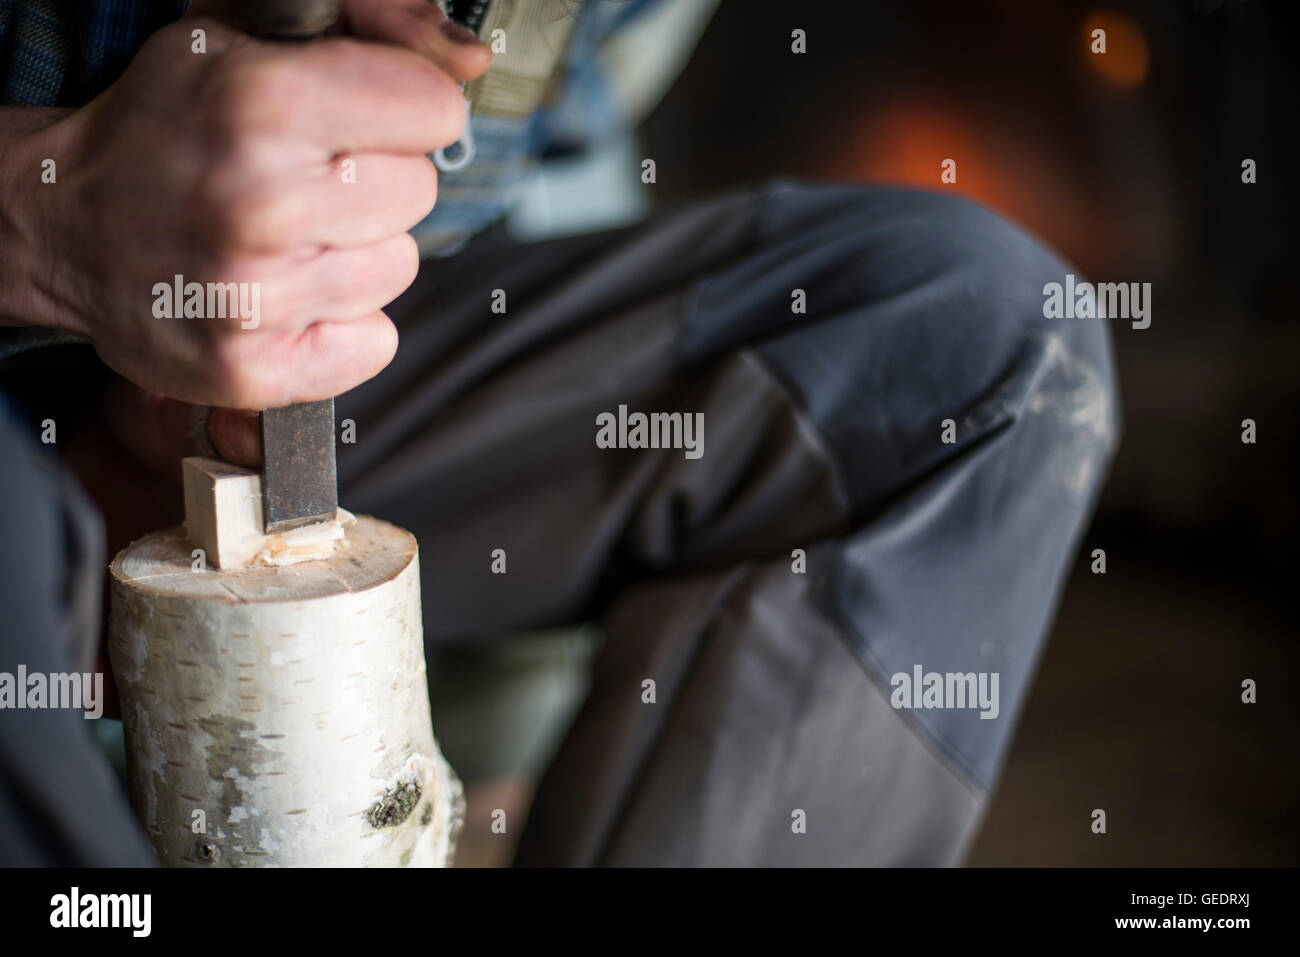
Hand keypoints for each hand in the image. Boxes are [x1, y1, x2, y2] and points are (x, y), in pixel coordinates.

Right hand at [1, 0, 490, 409]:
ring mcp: (256, 298)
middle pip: (421, 191)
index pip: (435, 110)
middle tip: (307, 179)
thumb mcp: (242, 37)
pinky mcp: (254, 370)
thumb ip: (371, 26)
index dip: (404, 107)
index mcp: (261, 105)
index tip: (364, 117)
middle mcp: (261, 204)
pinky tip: (291, 293)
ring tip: (286, 237)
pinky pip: (376, 343)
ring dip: (356, 252)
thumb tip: (470, 58)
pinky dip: (344, 323)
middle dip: (376, 179)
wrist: (63, 224)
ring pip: (399, 267)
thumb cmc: (161, 128)